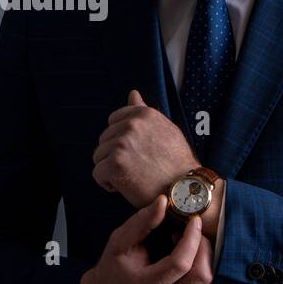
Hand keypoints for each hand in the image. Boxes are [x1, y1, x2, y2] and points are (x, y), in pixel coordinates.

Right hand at [78, 194, 213, 283]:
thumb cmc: (113, 266)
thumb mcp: (120, 241)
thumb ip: (142, 221)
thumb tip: (164, 201)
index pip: (180, 264)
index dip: (192, 239)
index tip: (194, 220)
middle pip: (201, 276)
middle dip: (203, 248)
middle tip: (193, 231)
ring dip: (203, 258)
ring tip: (186, 244)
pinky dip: (198, 269)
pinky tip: (184, 259)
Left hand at [92, 89, 199, 208]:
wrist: (185, 189)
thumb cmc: (176, 162)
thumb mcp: (165, 129)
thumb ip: (144, 112)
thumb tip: (132, 93)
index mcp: (143, 114)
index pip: (113, 121)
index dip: (121, 140)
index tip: (136, 152)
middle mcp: (132, 125)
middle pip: (104, 140)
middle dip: (115, 155)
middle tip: (139, 167)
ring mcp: (122, 144)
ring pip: (99, 156)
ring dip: (111, 169)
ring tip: (134, 176)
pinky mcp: (115, 164)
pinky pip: (97, 174)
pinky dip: (108, 184)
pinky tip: (127, 186)